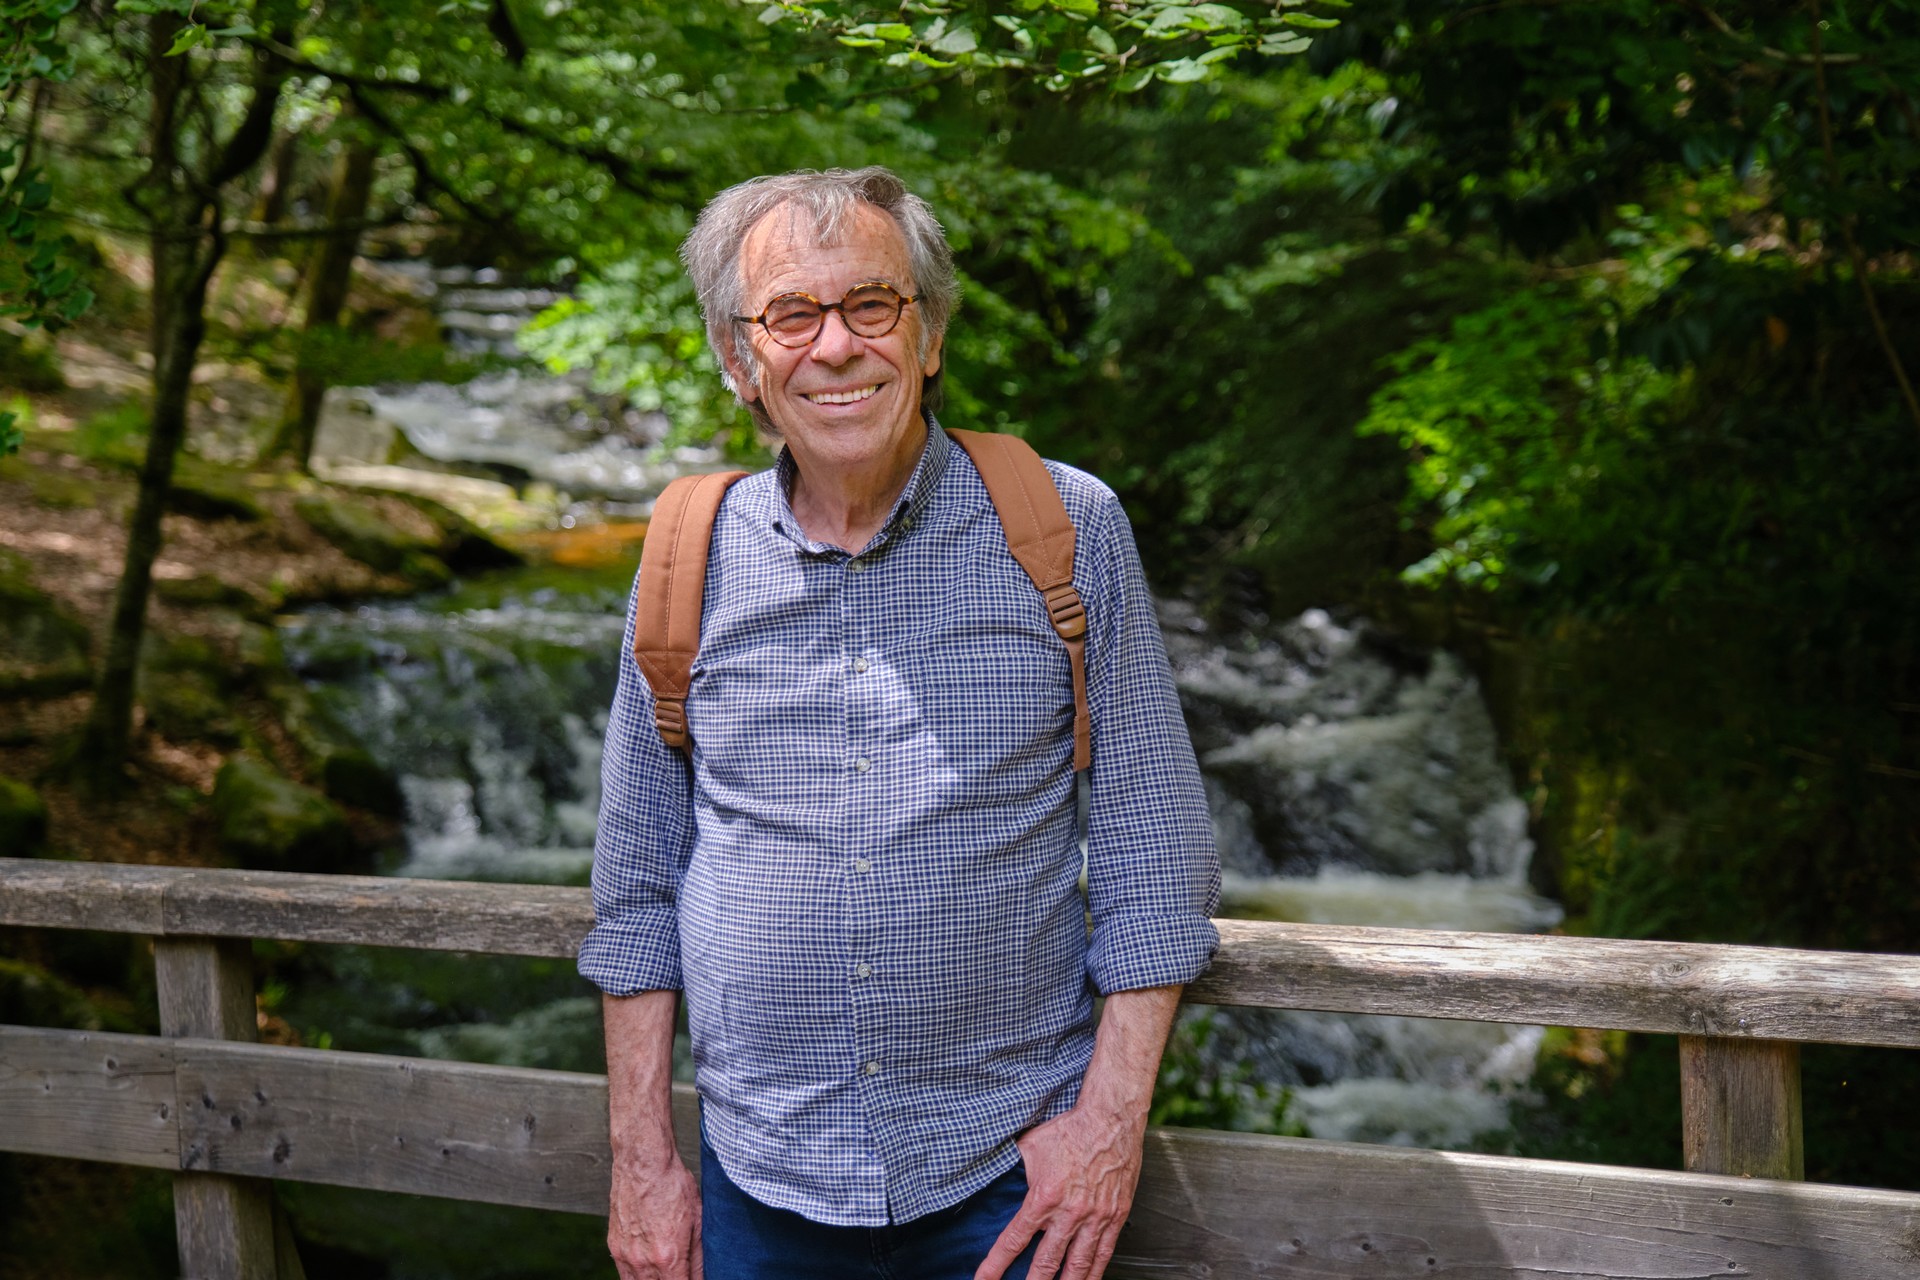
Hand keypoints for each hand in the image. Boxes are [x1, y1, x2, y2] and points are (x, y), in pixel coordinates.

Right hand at [608, 1148, 702, 1279]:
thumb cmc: (672, 1184)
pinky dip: (637, 1277)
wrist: (643, 1162)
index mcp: (668, 1256)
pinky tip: (649, 1270)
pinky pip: (624, 1274)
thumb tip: (703, 1276)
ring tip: (666, 1273)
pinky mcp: (614, 1246)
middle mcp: (644, 1261)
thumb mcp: (698, 1219)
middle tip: (681, 1273)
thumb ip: (699, 1255)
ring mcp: (626, 1255)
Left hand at [973, 1101, 1145, 1279]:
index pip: (1014, 1240)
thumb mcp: (1030, 1146)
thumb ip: (1013, 1170)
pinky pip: (1103, 1254)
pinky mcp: (1115, 1216)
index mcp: (1044, 1197)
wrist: (1111, 1120)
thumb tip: (993, 1178)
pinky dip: (1093, 1274)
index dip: (996, 1265)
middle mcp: (1070, 1213)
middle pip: (1046, 1263)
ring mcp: (1095, 1217)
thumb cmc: (1069, 1129)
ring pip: (1077, 1266)